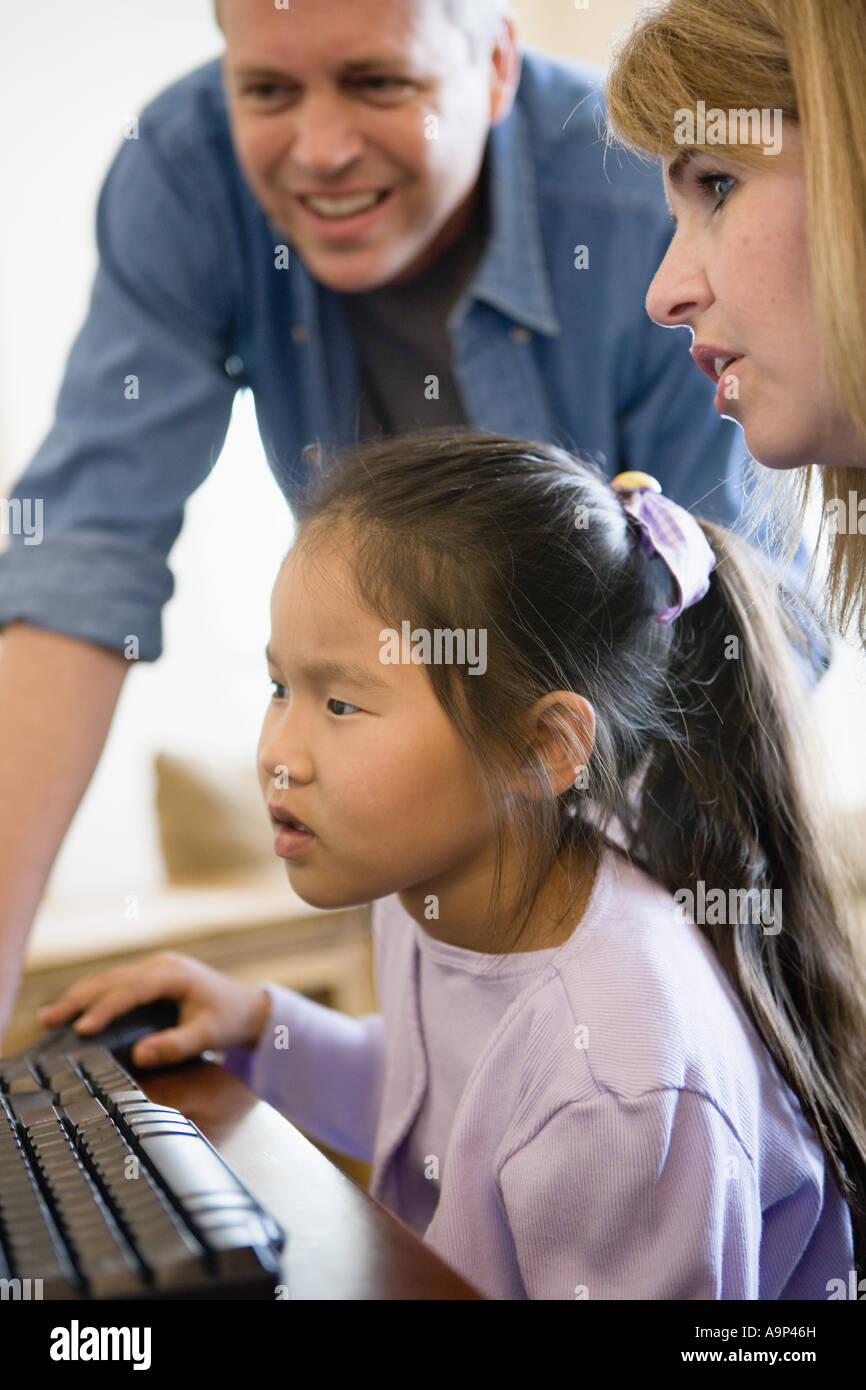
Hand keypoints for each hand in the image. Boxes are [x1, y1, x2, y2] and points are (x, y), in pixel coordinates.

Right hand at [36, 951, 270, 1067]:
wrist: (247, 1007)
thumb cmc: (229, 1020)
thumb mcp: (208, 1036)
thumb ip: (175, 1046)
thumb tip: (139, 1055)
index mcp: (174, 974)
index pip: (131, 990)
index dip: (105, 1009)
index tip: (83, 1029)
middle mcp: (161, 965)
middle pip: (112, 979)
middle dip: (79, 999)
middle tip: (49, 1018)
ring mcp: (154, 968)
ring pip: (109, 978)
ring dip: (80, 996)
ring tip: (50, 1016)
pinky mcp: (150, 977)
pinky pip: (115, 983)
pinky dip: (93, 996)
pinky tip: (73, 1010)